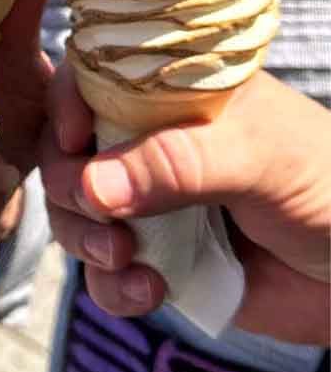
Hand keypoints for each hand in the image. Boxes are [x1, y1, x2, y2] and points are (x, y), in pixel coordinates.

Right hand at [41, 64, 330, 344]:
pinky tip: (149, 291)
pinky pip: (103, 274)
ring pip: (75, 214)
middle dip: (70, 189)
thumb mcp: (258, 157)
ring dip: (84, 241)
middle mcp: (152, 144)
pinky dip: (110, 288)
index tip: (72, 142)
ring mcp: (151, 203)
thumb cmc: (327, 184)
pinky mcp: (158, 259)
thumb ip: (176, 164)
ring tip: (126, 259)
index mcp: (173, 95)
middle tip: (102, 221)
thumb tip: (89, 185)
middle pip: (69, 152)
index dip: (67, 104)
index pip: (95, 79)